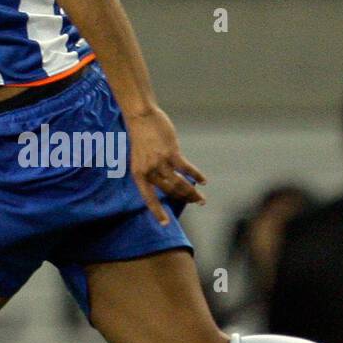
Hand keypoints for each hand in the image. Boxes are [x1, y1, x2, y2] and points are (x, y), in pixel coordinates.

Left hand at [126, 108, 206, 224]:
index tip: (165, 224)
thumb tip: (167, 182)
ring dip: (192, 192)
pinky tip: (203, 181)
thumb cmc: (140, 136)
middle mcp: (149, 171)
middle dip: (184, 199)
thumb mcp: (139, 158)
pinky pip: (187, 169)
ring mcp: (160, 162)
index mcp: (138, 175)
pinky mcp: (171, 153)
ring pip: (179, 184)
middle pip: (170, 191)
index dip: (157, 212)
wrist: (141, 117)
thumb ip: (150, 171)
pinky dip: (196, 175)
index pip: (149, 198)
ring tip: (201, 198)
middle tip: (196, 203)